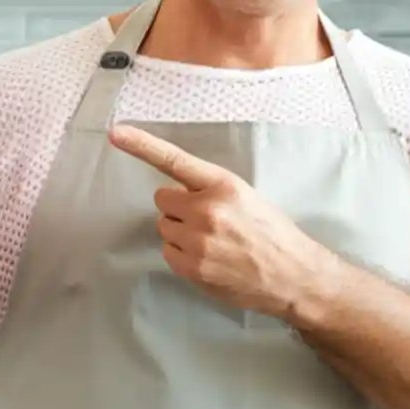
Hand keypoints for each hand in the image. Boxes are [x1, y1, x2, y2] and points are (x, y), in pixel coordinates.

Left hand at [107, 124, 335, 321]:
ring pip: (165, 227)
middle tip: (208, 220)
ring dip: (180, 232)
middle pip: (163, 200)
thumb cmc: (271, 232)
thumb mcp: (246, 196)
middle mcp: (207, 210)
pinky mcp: (192, 267)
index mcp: (223, 185)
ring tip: (212, 241)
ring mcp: (198, 240)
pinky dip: (182, 255)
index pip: (175, 160)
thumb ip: (211, 189)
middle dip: (179, 208)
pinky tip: (208, 258)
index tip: (116, 133)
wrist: (293, 275)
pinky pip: (168, 252)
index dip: (142, 146)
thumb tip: (177, 192)